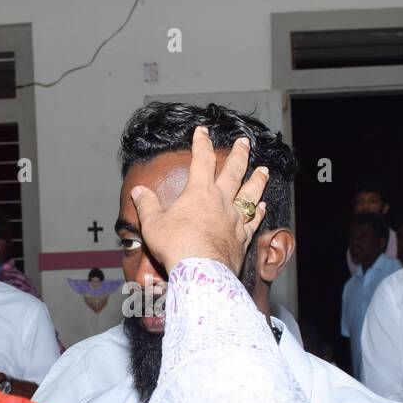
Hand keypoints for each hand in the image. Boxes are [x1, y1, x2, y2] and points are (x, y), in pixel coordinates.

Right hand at [129, 126, 267, 273]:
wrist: (200, 271)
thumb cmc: (175, 245)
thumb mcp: (153, 224)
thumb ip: (146, 205)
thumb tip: (138, 191)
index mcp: (199, 192)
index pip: (201, 160)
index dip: (201, 143)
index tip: (202, 131)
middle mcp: (221, 200)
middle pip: (234, 171)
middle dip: (239, 154)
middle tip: (245, 142)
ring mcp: (234, 219)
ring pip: (250, 194)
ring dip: (257, 180)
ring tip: (264, 170)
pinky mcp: (242, 238)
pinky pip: (253, 221)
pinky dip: (258, 213)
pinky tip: (263, 207)